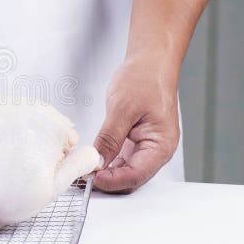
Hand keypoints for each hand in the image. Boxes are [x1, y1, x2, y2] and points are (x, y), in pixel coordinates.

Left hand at [92, 56, 179, 192]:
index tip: (91, 178)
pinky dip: (107, 164)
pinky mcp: (136, 142)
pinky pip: (122, 160)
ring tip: (84, 171)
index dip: (113, 181)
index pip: (137, 175)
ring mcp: (147, 147)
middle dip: (108, 181)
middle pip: (132, 179)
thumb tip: (98, 162)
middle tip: (82, 177)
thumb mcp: (122, 108)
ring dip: (106, 175)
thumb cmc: (145, 78)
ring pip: (126, 172)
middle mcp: (157, 150)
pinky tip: (92, 162)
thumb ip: (109, 138)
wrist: (150, 62)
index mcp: (161, 145)